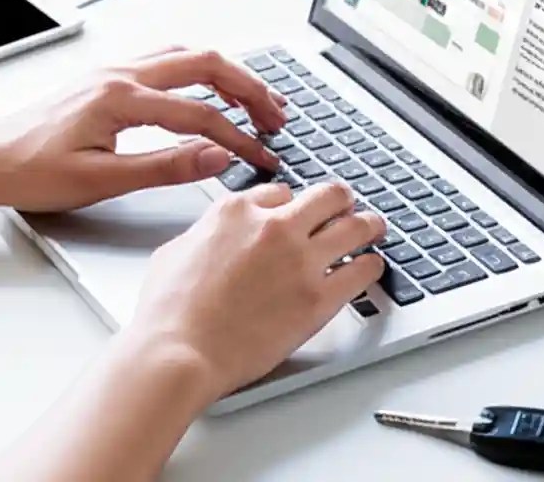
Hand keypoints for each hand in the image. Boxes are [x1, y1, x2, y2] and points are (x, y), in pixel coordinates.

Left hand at [0, 47, 285, 211]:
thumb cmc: (31, 172)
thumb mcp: (102, 180)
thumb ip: (165, 167)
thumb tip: (216, 156)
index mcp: (121, 99)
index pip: (201, 114)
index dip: (240, 137)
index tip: (263, 156)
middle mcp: (120, 75)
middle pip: (205, 64)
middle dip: (249, 88)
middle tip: (278, 114)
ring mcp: (113, 72)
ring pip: (187, 56)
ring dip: (227, 74)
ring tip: (256, 99)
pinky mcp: (107, 80)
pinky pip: (167, 61)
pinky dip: (200, 72)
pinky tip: (210, 89)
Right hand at [125, 182, 386, 398]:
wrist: (179, 351)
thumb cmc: (169, 311)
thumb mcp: (176, 250)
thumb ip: (207, 234)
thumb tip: (216, 236)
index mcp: (236, 211)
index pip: (282, 193)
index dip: (292, 206)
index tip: (297, 216)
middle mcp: (273, 227)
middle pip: (327, 196)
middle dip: (339, 200)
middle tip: (346, 208)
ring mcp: (300, 261)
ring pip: (355, 226)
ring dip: (368, 225)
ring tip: (374, 228)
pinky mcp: (319, 298)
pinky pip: (362, 271)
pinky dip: (371, 266)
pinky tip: (371, 268)